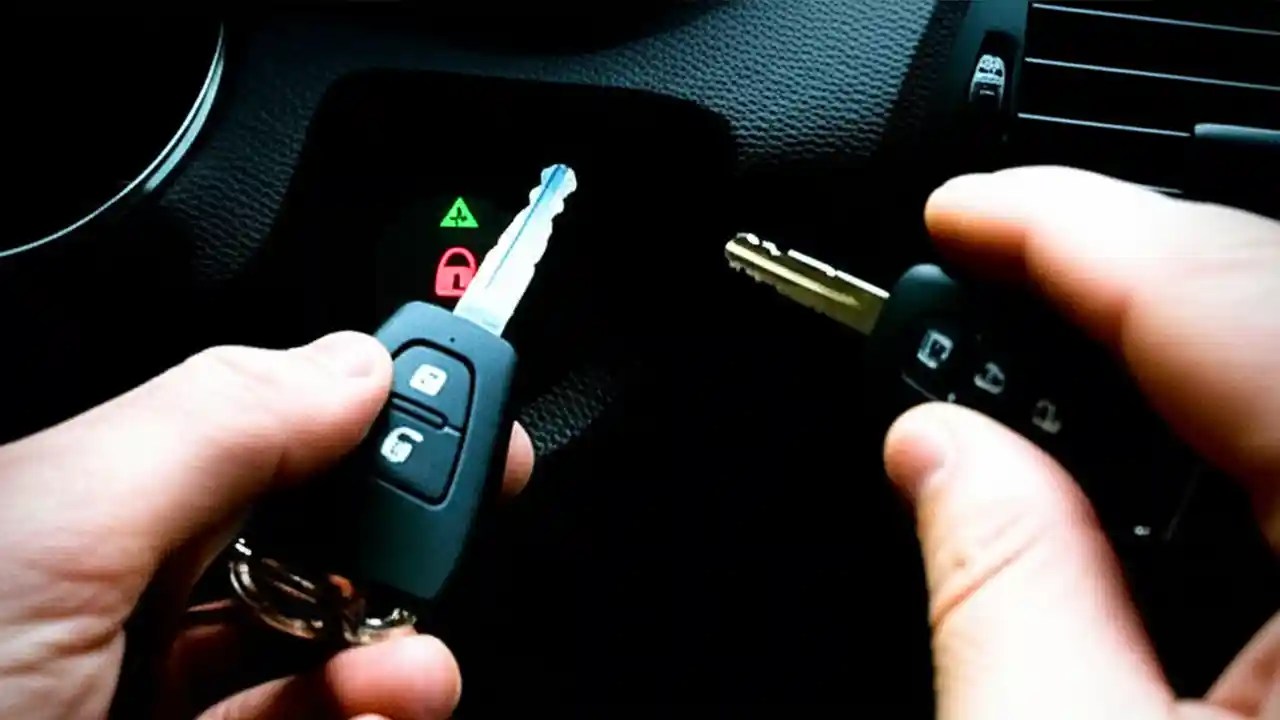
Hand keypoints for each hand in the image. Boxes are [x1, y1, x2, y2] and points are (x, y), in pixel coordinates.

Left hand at [0, 332, 535, 718]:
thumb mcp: (50, 534)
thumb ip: (211, 426)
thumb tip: (354, 366)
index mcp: (72, 506)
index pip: (242, 420)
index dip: (354, 403)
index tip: (452, 406)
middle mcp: (108, 595)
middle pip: (292, 529)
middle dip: (386, 524)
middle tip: (446, 529)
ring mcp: (142, 698)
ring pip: (307, 644)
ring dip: (389, 642)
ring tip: (415, 662)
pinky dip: (365, 710)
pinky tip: (388, 704)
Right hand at [884, 167, 1278, 718]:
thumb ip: (1004, 592)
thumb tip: (939, 448)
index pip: (1232, 300)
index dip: (1076, 229)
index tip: (965, 216)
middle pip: (1268, 315)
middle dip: (1117, 282)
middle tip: (980, 299)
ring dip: (1165, 354)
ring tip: (1040, 384)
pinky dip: (1221, 426)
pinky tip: (1146, 464)